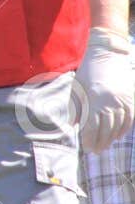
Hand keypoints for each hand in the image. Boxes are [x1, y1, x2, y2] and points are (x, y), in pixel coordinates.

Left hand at [75, 27, 134, 152]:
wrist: (108, 53)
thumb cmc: (88, 70)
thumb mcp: (78, 87)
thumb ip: (75, 107)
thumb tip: (74, 125)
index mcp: (93, 99)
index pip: (91, 127)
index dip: (88, 139)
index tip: (85, 147)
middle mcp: (109, 101)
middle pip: (105, 130)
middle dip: (100, 142)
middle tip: (95, 151)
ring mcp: (122, 100)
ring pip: (118, 126)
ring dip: (111, 139)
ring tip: (105, 146)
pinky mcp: (131, 97)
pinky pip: (129, 118)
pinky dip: (124, 129)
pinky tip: (117, 136)